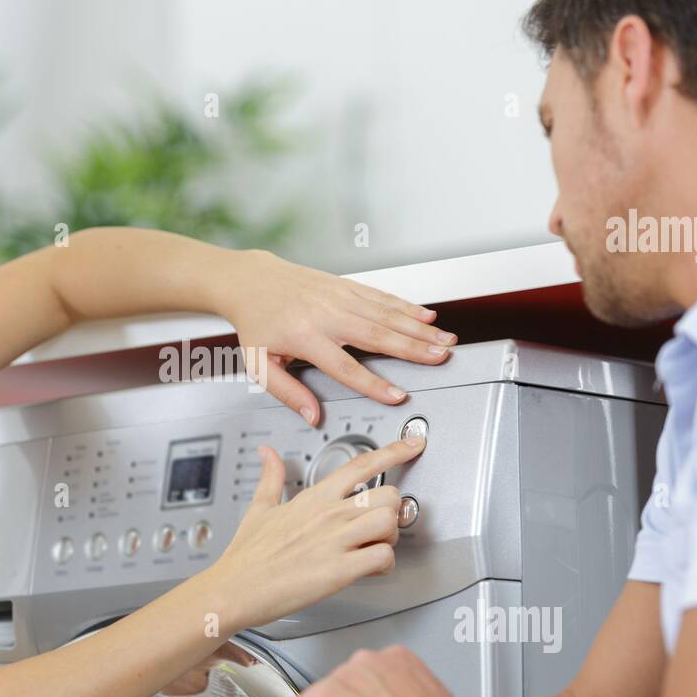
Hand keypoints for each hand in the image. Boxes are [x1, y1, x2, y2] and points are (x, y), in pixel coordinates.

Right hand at [202, 435, 425, 631]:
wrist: (235, 588)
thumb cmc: (247, 555)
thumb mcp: (259, 508)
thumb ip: (272, 477)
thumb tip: (268, 453)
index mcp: (314, 497)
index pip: (362, 464)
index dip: (395, 451)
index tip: (413, 445)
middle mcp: (329, 514)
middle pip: (388, 495)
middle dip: (393, 511)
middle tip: (382, 526)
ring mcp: (335, 541)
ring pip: (390, 523)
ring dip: (392, 538)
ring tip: (376, 547)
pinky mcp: (339, 570)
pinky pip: (383, 557)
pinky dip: (386, 565)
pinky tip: (371, 569)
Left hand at [219, 249, 455, 425]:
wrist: (251, 281)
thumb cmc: (256, 323)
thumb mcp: (258, 365)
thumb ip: (286, 391)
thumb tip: (311, 415)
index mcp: (304, 337)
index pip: (345, 366)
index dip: (373, 383)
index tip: (396, 395)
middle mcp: (325, 314)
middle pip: (376, 335)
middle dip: (413, 349)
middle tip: (440, 359)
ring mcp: (338, 297)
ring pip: (385, 314)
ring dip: (419, 328)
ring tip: (445, 340)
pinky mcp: (345, 285)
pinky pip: (381, 296)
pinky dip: (406, 306)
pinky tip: (426, 316)